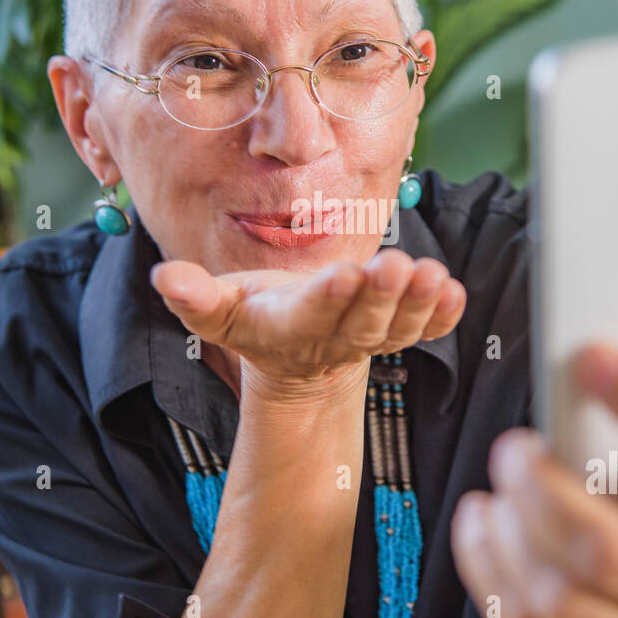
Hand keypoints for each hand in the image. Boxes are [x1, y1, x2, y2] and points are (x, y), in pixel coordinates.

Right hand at [150, 249, 465, 388]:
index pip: (311, 312)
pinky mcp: (397, 334)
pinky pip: (424, 331)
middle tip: (397, 266)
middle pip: (362, 320)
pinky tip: (454, 294)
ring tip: (432, 275)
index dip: (328, 297)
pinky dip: (441, 317)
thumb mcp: (219, 309)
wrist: (295, 351)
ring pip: (397, 327)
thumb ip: (194, 296)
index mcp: (289, 326)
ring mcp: (370, 339)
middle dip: (381, 294)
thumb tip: (163, 276)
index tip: (344, 275)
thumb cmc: (255, 316)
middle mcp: (334, 337)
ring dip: (417, 303)